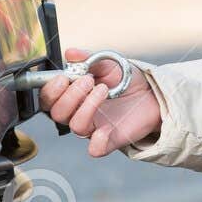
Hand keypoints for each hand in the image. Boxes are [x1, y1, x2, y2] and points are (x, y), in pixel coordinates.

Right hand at [38, 46, 163, 157]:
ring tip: (103, 89)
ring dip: (86, 107)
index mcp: (73, 95)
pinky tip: (105, 129)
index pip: (49, 99)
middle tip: (87, 81)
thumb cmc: (125, 80)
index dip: (50, 90)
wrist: (151, 94)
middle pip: (58, 114)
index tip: (63, 78)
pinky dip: (97, 142)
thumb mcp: (108, 64)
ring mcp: (93, 128)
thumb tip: (70, 53)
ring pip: (76, 126)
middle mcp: (79, 112)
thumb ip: (89, 59)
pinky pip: (96, 149)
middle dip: (69, 96)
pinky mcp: (110, 140)